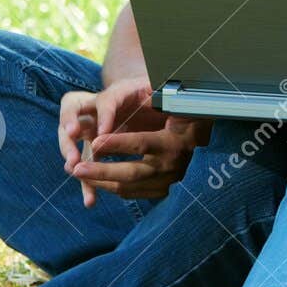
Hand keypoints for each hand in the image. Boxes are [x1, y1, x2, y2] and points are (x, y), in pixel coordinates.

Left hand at [58, 78, 209, 203]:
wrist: (209, 142)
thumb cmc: (190, 116)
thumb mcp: (180, 105)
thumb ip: (161, 100)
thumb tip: (145, 92)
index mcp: (174, 143)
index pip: (141, 144)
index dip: (117, 143)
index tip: (95, 141)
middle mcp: (170, 166)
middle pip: (131, 173)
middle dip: (101, 171)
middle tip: (77, 168)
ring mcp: (166, 183)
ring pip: (128, 187)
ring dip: (102, 182)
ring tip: (79, 174)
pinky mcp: (162, 191)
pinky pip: (133, 193)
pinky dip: (113, 188)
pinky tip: (97, 181)